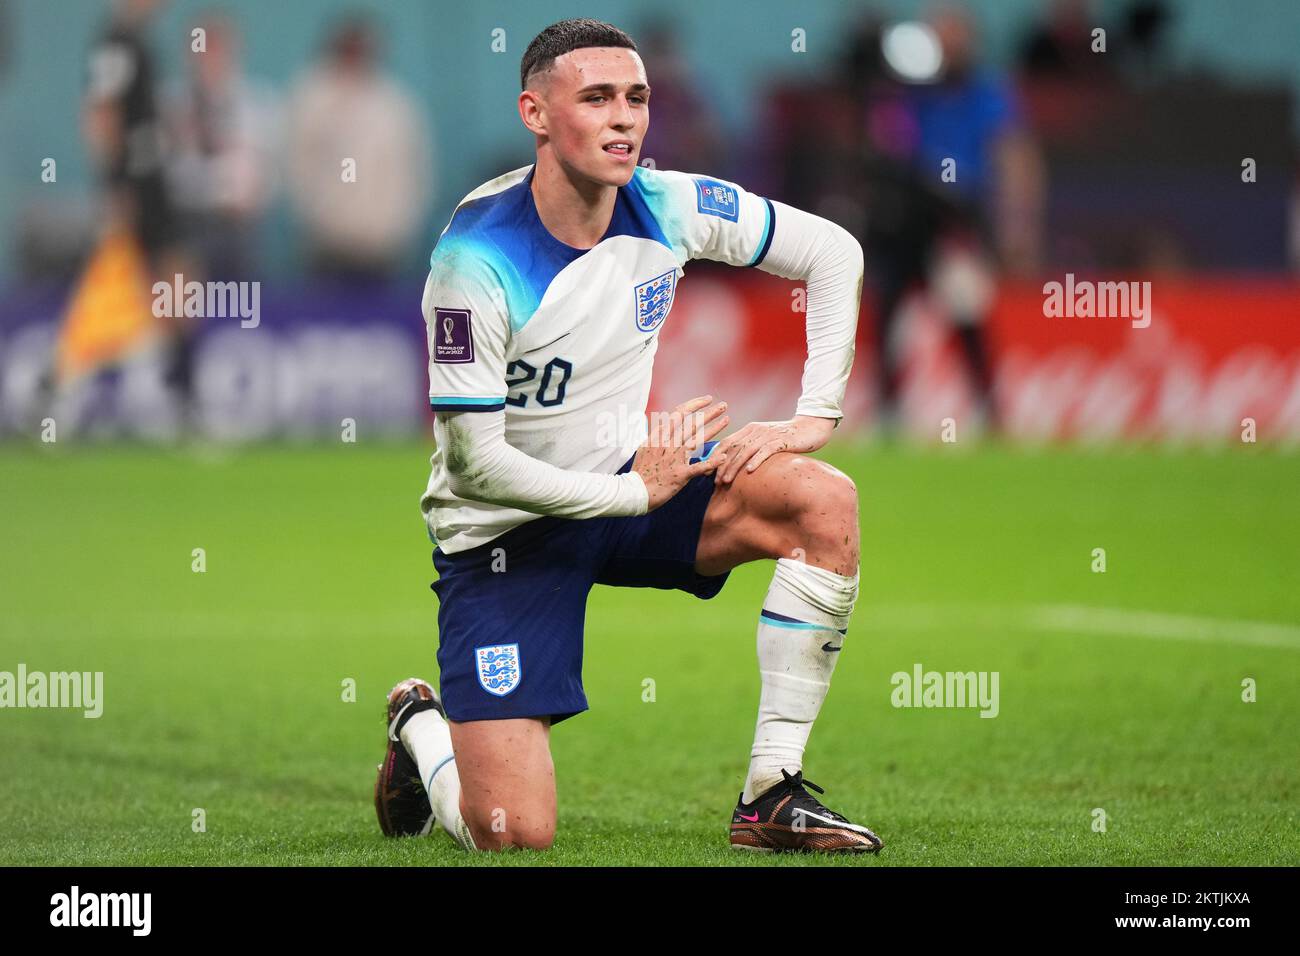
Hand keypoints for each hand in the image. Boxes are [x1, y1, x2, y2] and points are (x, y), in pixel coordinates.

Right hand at [632, 395, 729, 509]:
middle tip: (723, 405)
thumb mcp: (644, 448)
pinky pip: (699, 467)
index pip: (679, 414)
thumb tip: (663, 422)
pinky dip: (712, 462)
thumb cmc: (640, 472)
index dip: (694, 405)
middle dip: (709, 413)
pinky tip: (723, 456)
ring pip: (697, 439)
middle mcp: (668, 444)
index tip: (707, 400)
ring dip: (714, 428)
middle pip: (691, 424)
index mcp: (659, 436)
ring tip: (727, 419)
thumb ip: (656, 435)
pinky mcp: (680, 474)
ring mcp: (674, 458)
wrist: (634, 492)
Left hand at [713, 415, 835, 484]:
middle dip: (722, 465)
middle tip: (714, 481)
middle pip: (733, 448)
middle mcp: (756, 430)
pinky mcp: (781, 440)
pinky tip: (750, 472)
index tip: (706, 471)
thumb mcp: (765, 440)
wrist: (811, 427)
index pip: (727, 443)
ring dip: (734, 467)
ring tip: (726, 481)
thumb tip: (737, 466)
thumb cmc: (787, 437)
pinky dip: (757, 461)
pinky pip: (766, 451)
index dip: (715, 457)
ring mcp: (768, 435)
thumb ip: (752, 448)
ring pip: (746, 451)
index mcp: (749, 429)